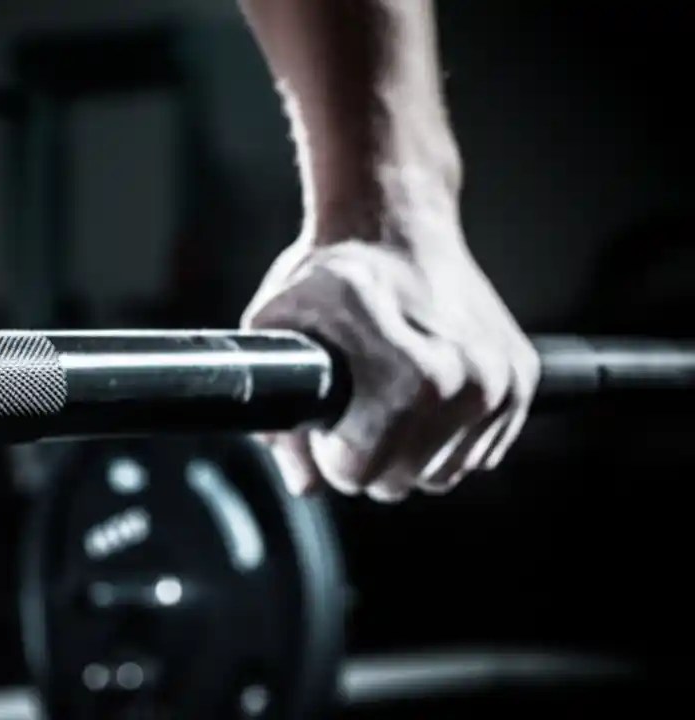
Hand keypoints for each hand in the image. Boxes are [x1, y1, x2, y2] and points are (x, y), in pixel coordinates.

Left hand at [241, 219, 537, 501]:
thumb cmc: (328, 277)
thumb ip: (280, 420)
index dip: (331, 449)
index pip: (357, 473)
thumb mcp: (278, 333)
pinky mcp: (523, 380)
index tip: (330, 415)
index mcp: (407, 373)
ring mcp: (501, 381)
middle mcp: (467, 380)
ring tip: (389, 392)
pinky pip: (477, 455)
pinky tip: (424, 391)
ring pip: (441, 476)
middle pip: (400, 483)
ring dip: (410, 450)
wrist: (393, 224)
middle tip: (357, 401)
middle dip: (370, 453)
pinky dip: (446, 437)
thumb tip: (305, 484)